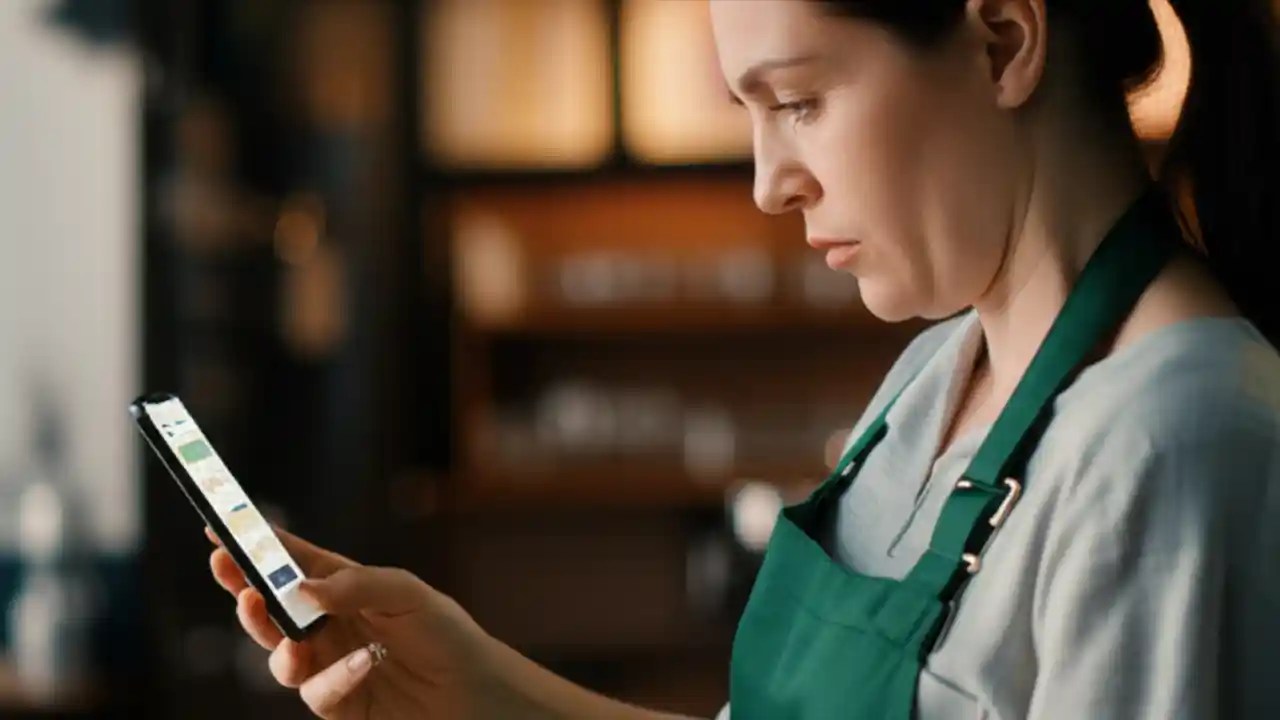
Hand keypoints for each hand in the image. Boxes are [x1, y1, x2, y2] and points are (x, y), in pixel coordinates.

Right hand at [207, 528, 492, 718]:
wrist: (476, 695)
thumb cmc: (446, 634)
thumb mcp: (406, 593)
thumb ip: (353, 585)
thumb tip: (298, 587)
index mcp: (346, 587)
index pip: (294, 562)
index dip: (257, 546)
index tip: (220, 530)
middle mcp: (332, 624)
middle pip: (272, 606)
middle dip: (244, 590)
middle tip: (231, 577)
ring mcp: (331, 664)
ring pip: (279, 654)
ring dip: (277, 645)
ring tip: (294, 642)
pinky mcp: (339, 703)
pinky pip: (316, 692)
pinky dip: (334, 679)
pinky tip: (365, 667)